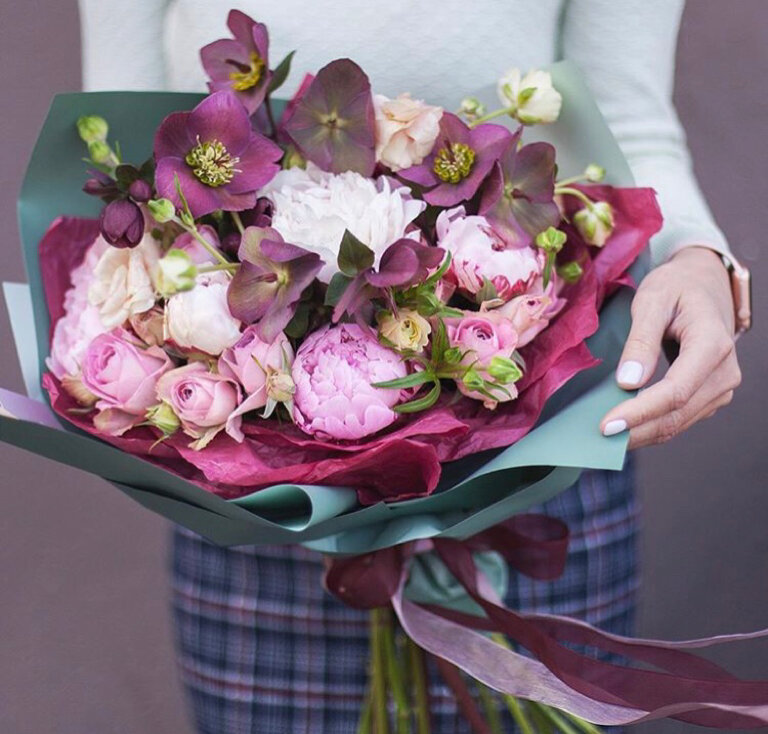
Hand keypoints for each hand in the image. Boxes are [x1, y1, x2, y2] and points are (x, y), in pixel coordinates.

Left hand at [600, 246, 740, 447]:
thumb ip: (640, 341)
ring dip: (641, 434)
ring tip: (605, 438)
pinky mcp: (710, 395)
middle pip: (677, 414)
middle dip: (636, 430)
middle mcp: (724, 371)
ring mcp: (720, 387)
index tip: (607, 425)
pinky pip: (679, 419)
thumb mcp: (652, 300)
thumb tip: (628, 382)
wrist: (703, 285)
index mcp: (712, 344)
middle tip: (597, 439)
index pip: (675, 391)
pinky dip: (650, 426)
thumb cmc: (676, 287)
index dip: (640, 412)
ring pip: (678, 423)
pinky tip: (624, 428)